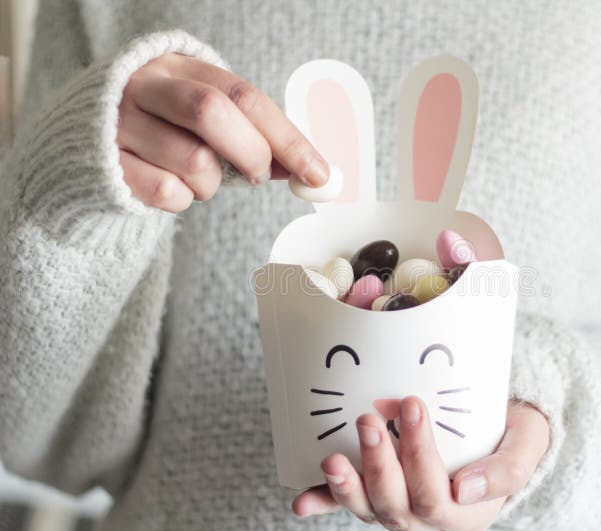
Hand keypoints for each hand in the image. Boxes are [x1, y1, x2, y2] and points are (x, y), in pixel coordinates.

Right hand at [117, 53, 328, 211]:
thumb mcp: (205, 119)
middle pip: (213, 112)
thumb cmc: (163, 130)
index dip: (288, 138)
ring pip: (194, 161)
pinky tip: (170, 186)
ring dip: (212, 184)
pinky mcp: (105, 162)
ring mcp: (120, 122)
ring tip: (198, 176)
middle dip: (251, 154)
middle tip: (257, 175)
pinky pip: (166, 192)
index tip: (320, 174)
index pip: (246, 97)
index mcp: (181, 65)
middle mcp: (147, 85)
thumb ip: (253, 136)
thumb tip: (310, 171)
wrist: (84, 144)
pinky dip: (182, 200)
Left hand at [292, 397, 549, 530]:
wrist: (499, 435)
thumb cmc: (513, 437)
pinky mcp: (378, 496)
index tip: (412, 404)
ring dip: (346, 488)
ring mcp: (400, 511)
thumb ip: (506, 470)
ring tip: (332, 460)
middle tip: (368, 419)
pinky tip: (302, 503)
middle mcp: (427, 521)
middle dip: (379, 464)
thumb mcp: (526, 446)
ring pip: (369, 510)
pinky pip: (348, 506)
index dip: (420, 455)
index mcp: (464, 514)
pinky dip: (324, 504)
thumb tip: (465, 489)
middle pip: (397, 505)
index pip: (436, 495)